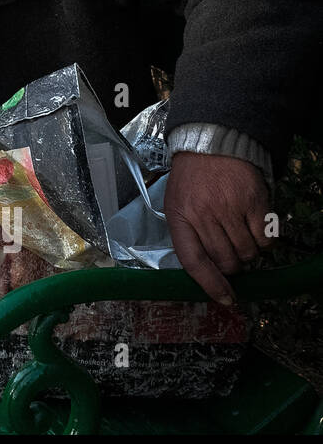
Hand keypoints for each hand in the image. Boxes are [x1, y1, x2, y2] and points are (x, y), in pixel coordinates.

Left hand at [165, 151, 272, 304]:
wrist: (210, 144)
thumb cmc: (191, 179)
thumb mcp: (177, 205)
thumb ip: (188, 236)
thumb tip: (206, 272)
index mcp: (179, 218)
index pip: (193, 262)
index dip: (210, 285)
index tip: (225, 299)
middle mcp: (204, 215)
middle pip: (226, 262)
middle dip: (231, 265)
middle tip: (229, 250)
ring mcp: (230, 209)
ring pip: (247, 253)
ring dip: (247, 252)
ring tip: (239, 233)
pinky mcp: (254, 202)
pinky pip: (266, 239)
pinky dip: (264, 240)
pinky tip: (255, 227)